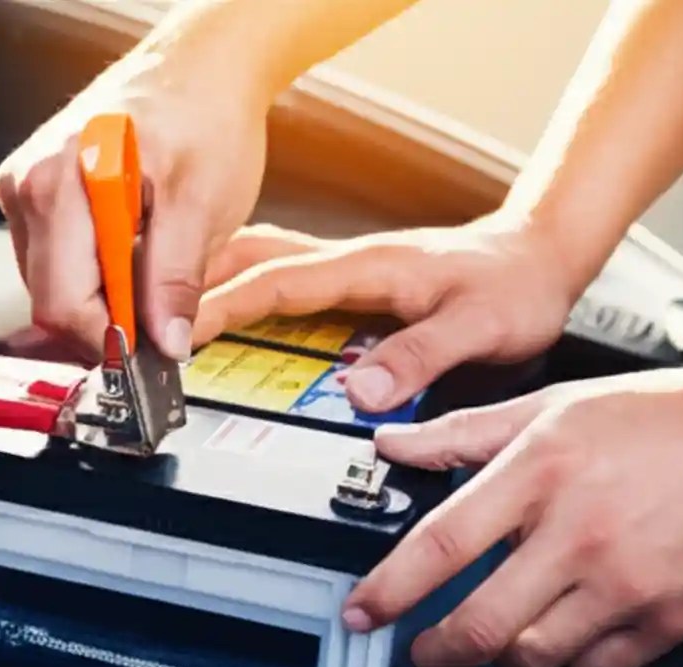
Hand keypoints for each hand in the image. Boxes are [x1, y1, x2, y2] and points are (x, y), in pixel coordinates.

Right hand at [0, 58, 266, 360]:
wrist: (200, 68)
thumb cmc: (203, 117)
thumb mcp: (202, 205)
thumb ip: (175, 279)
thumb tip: (165, 343)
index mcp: (61, 185)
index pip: (64, 303)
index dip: (110, 338)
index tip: (153, 352)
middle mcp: (28, 184)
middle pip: (50, 300)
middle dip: (106, 321)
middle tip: (162, 319)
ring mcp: (24, 187)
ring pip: (50, 285)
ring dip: (101, 297)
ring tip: (150, 270)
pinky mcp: (33, 192)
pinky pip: (53, 259)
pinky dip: (92, 273)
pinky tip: (130, 251)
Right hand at [192, 218, 584, 411]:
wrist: (539, 258)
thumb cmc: (515, 288)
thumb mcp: (482, 328)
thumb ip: (421, 356)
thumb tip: (359, 392)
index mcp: (365, 267)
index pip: (274, 282)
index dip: (221, 307)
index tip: (176, 330)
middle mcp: (343, 262)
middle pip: (246, 257)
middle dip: (191, 280)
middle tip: (143, 311)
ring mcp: (341, 270)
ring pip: (255, 262)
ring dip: (208, 279)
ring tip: (164, 310)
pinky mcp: (346, 284)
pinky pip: (277, 280)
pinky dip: (238, 290)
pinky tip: (224, 313)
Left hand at [341, 367, 682, 666]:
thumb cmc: (655, 418)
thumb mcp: (549, 406)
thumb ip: (462, 433)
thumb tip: (392, 441)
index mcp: (539, 473)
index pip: (442, 543)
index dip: (390, 588)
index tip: (362, 612)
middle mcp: (577, 533)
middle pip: (480, 623)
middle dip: (435, 652)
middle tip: (422, 652)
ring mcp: (625, 582)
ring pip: (533, 655)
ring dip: (501, 655)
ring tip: (496, 634)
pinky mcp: (668, 616)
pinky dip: (568, 661)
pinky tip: (562, 634)